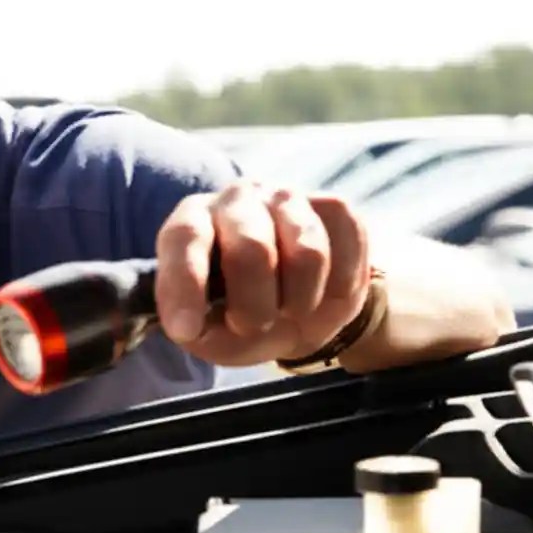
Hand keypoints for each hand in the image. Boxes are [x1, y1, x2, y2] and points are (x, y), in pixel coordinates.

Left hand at [154, 180, 372, 366]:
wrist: (293, 309)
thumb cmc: (235, 317)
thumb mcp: (207, 334)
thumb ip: (196, 331)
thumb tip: (193, 326)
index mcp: (193, 221)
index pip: (186, 239)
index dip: (185, 285)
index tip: (186, 330)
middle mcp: (238, 198)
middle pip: (252, 248)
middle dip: (254, 308)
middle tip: (252, 328)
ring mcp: (288, 197)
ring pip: (308, 253)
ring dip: (301, 302)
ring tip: (290, 312)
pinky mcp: (334, 207)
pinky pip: (347, 248)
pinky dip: (339, 290)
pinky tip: (321, 296)